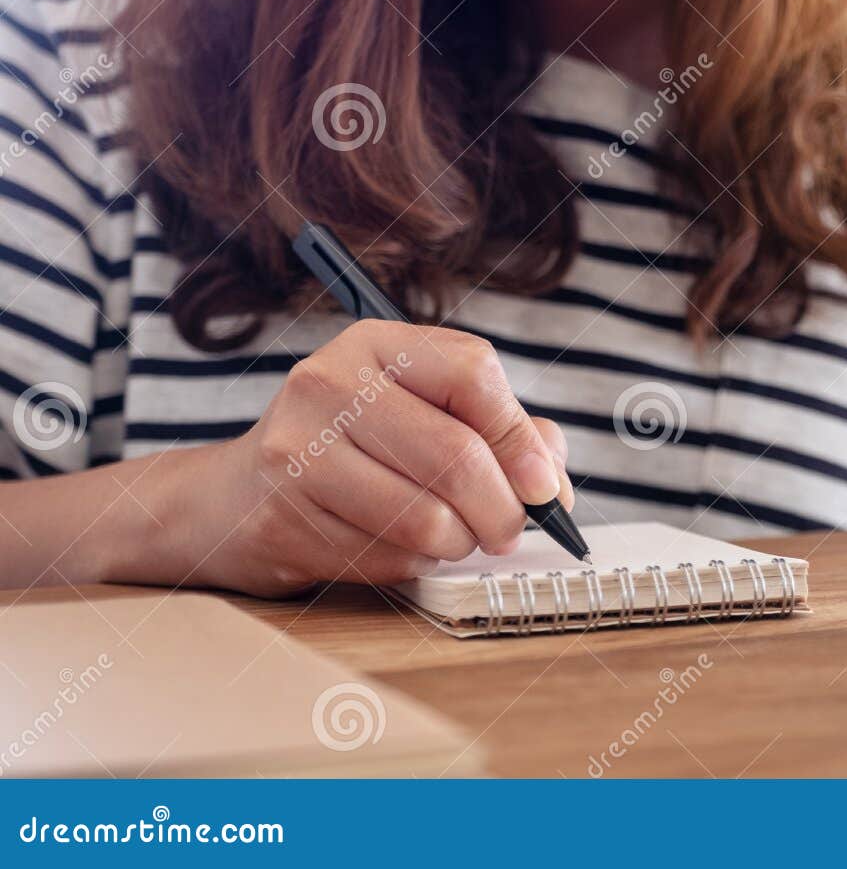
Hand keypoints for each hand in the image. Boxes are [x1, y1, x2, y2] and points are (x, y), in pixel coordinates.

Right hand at [178, 320, 572, 597]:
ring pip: (428, 517)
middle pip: (458, 454)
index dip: (522, 439)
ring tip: (453, 536)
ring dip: (460, 543)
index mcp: (375, 343)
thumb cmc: (352, 450)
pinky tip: (396, 546)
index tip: (545, 486)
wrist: (231, 499)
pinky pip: (388, 556)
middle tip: (510, 530)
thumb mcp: (421, 411)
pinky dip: (414, 563)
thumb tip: (554, 479)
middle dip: (503, 509)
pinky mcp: (283, 515)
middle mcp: (328, 384)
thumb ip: (502, 430)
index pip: (474, 374)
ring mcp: (298, 449)